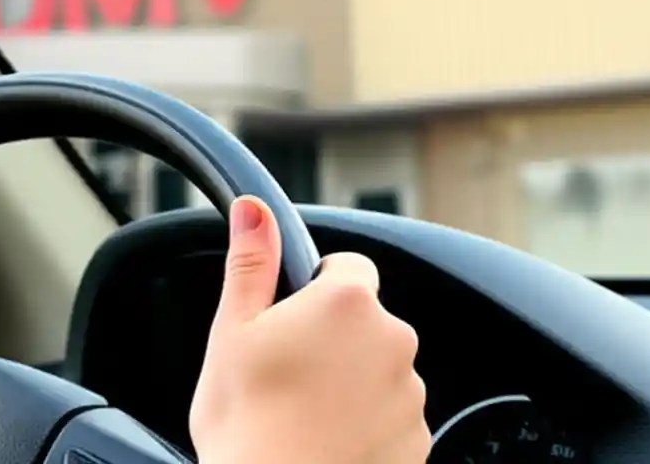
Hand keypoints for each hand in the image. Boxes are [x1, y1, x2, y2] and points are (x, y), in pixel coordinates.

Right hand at [188, 196, 430, 463]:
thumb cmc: (246, 422)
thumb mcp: (232, 331)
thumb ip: (251, 262)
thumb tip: (254, 208)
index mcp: (346, 302)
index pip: (348, 266)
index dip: (314, 286)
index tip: (288, 317)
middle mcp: (392, 341)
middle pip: (365, 320)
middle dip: (332, 337)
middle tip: (284, 370)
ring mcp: (410, 395)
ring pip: (378, 369)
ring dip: (350, 381)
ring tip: (300, 412)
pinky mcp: (418, 441)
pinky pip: (391, 416)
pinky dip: (365, 424)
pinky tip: (324, 439)